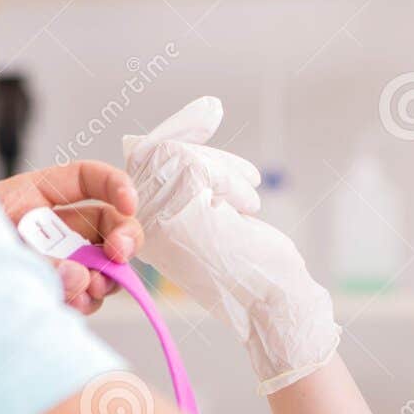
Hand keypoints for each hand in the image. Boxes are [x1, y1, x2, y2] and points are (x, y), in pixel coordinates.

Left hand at [0, 162, 143, 314]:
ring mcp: (58, 260)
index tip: (129, 203)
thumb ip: (38, 258)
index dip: (115, 185)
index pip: (89, 178)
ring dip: (105, 278)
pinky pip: (86, 294)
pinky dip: (85, 300)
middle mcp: (55, 226)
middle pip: (109, 223)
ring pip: (104, 264)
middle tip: (119, 256)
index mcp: (39, 193)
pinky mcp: (56, 289)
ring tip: (85, 291)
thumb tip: (79, 278)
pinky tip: (70, 304)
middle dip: (123, 238)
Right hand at [123, 97, 338, 393]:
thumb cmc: (250, 264)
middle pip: (159, 155)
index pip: (145, 164)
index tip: (209, 113)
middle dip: (209, 158)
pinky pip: (197, 167)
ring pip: (178, 157)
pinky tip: (246, 208)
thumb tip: (197, 118)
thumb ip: (195, 178)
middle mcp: (141, 226)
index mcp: (145, 228)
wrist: (272, 300)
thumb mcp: (215, 212)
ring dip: (224, 171)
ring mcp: (156, 220)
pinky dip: (230, 178)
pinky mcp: (178, 214)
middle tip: (247, 179)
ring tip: (247, 200)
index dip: (177, 139)